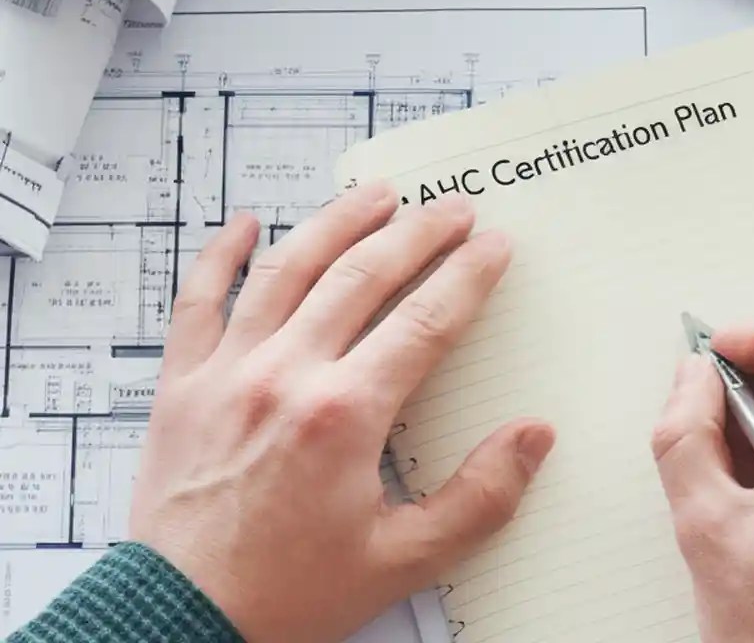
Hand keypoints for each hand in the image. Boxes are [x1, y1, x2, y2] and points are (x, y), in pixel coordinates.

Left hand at [130, 185, 555, 641]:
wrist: (179, 621)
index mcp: (343, 415)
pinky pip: (197, 301)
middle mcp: (284, 375)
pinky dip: (221, 255)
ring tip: (375, 194)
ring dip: (337, 223)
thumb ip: (479, 497)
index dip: (467, 276)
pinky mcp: (180, 385)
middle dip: (417, 233)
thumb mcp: (404, 560)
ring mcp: (225, 372)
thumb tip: (533, 437)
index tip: (494, 245)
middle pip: (362, 275)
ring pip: (287, 269)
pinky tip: (246, 224)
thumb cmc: (286, 595)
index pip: (424, 320)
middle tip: (452, 209)